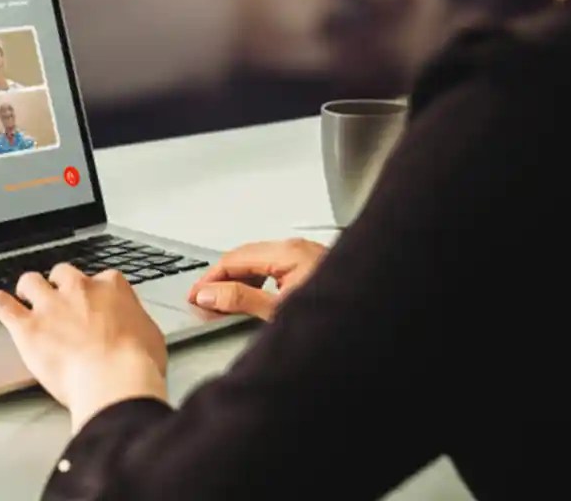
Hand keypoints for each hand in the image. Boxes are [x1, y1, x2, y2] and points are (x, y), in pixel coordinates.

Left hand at [0, 264, 168, 431]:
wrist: (114, 380)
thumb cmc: (136, 363)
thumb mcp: (150, 336)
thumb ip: (135, 323)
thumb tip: (134, 328)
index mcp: (111, 288)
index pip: (102, 279)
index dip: (97, 292)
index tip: (96, 302)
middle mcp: (79, 290)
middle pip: (63, 273)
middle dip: (59, 284)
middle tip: (60, 298)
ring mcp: (51, 306)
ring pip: (30, 281)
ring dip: (28, 289)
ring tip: (26, 297)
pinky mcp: (28, 327)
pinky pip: (4, 305)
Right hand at [187, 239, 327, 319]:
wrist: (375, 322)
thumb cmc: (335, 316)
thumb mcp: (278, 311)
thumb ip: (240, 300)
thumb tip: (211, 294)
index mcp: (288, 252)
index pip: (234, 258)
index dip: (210, 278)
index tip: (194, 295)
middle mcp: (297, 248)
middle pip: (246, 258)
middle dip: (222, 279)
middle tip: (203, 301)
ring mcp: (306, 256)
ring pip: (260, 264)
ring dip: (240, 283)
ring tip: (224, 305)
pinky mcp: (312, 268)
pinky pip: (275, 270)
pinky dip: (258, 284)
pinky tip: (253, 300)